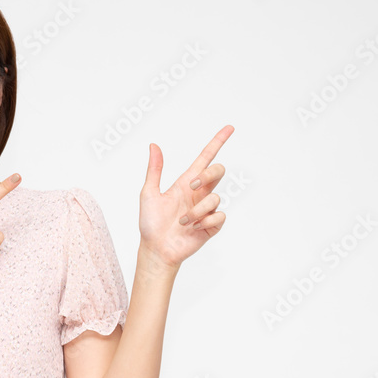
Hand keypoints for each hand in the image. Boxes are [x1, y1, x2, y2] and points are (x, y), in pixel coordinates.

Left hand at [139, 125, 233, 268]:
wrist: (156, 249)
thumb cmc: (150, 224)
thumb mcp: (148, 193)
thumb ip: (154, 170)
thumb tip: (153, 145)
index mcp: (185, 183)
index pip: (205, 158)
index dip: (217, 142)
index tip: (229, 128)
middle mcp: (198, 193)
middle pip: (217, 171)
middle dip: (209, 174)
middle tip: (192, 185)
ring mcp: (206, 209)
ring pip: (215, 197)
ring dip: (196, 209)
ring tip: (182, 221)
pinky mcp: (212, 225)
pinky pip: (219, 215)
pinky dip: (205, 221)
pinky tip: (193, 229)